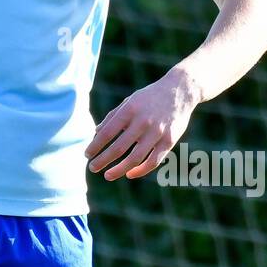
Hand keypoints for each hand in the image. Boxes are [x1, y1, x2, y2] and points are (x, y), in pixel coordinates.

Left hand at [85, 69, 201, 180]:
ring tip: (107, 175)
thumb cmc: (149, 97)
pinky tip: (129, 174)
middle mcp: (143, 121)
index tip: (87, 154)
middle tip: (92, 168)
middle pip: (119, 147)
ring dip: (119, 169)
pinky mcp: (170, 140)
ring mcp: (157, 132)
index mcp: (129, 110)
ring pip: (135, 158)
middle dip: (103, 160)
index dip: (95, 145)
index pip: (107, 132)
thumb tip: (96, 133)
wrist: (180, 90)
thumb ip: (113, 117)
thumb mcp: (129, 101)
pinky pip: (154, 161)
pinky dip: (140, 170)